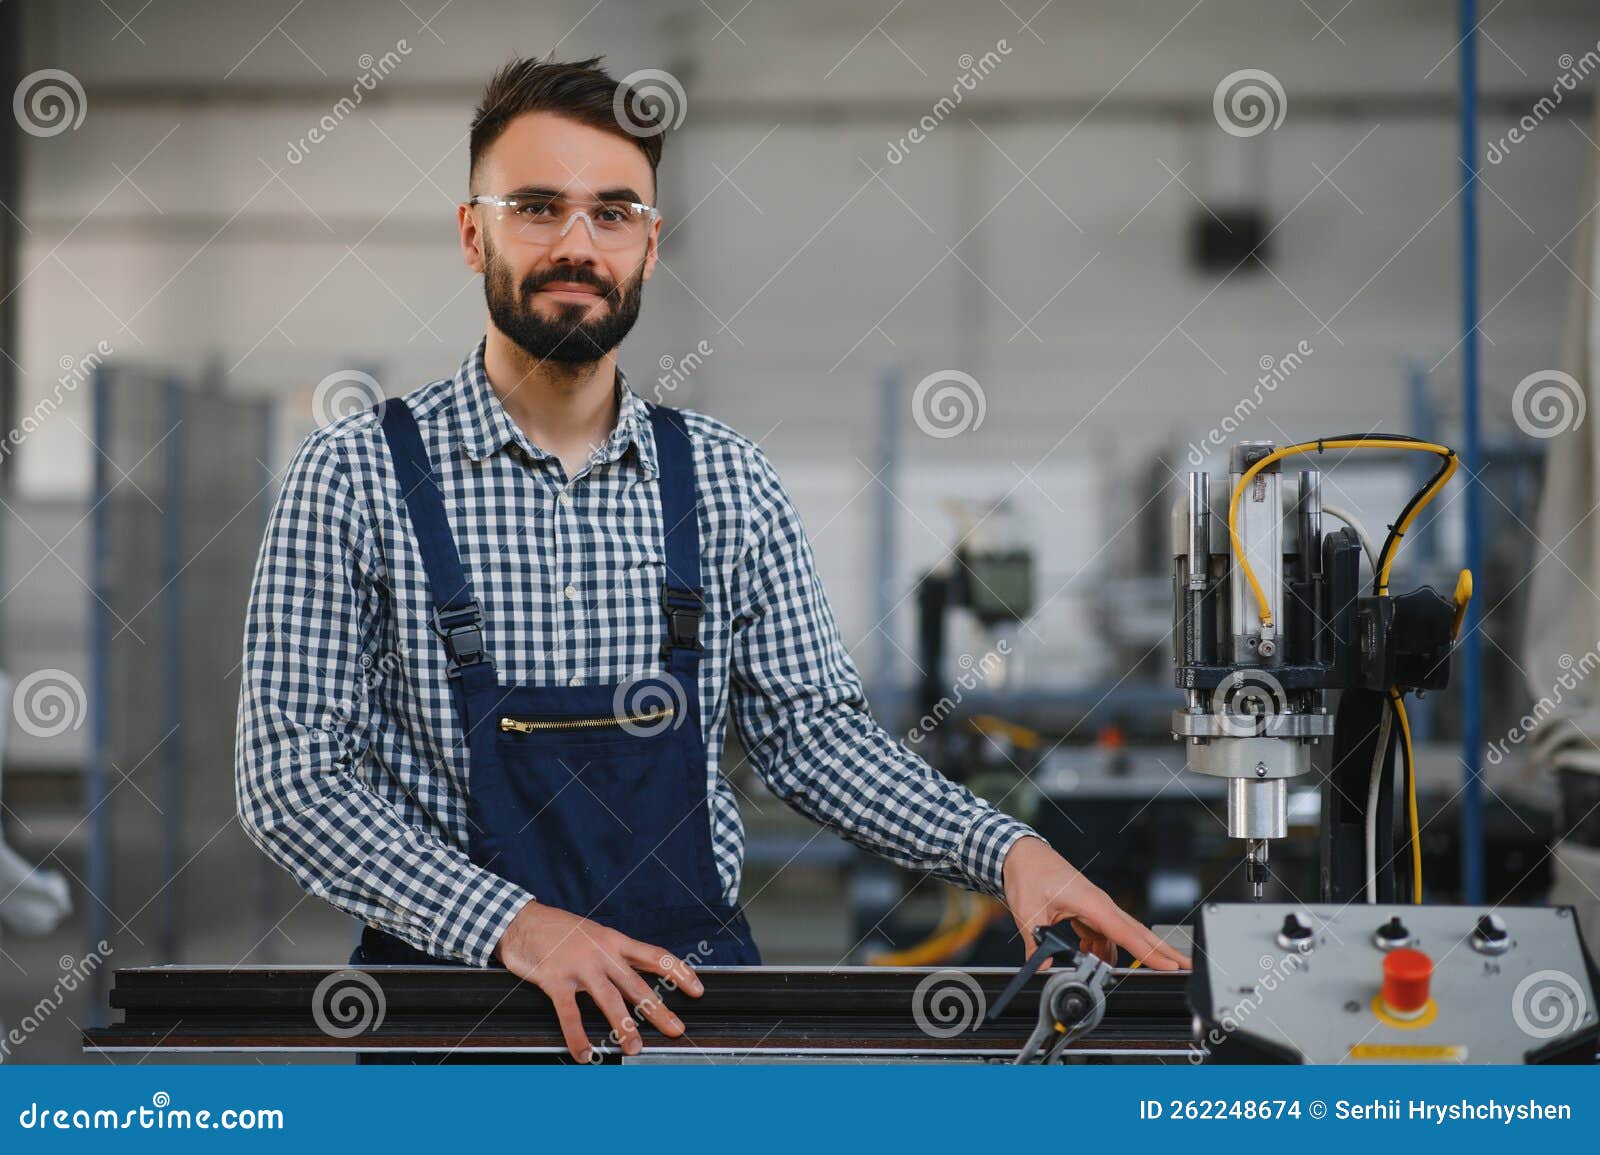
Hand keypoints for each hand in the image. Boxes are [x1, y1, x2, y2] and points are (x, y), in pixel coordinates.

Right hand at [494, 900, 702, 1061]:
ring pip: (609, 1000)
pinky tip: (585, 1054)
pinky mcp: (556, 980)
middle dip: (659, 1010)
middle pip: (637, 985)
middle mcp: (602, 953)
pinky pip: (570, 1014)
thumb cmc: (559, 930)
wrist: (522, 921)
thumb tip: (635, 977)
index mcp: (614, 940)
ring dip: (624, 1027)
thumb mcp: (594, 934)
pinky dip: (578, 1037)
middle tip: (676, 1029)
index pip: (656, 955)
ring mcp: (580, 967)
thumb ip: (613, 954)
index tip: (697, 989)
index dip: (679, 972)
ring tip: (634, 1047)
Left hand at [1001, 836, 1191, 970]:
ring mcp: (1096, 908)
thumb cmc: (1029, 873)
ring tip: (1130, 974)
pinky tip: (1094, 960)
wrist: (1023, 854)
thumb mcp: (1028, 911)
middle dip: (1162, 951)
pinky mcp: (1089, 911)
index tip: (1169, 965)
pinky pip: (1105, 935)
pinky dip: (1104, 950)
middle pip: (1136, 932)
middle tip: (1185, 968)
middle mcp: (1099, 904)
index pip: (1125, 932)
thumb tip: (1041, 969)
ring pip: (1122, 936)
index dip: (1149, 952)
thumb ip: (1036, 944)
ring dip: (1126, 955)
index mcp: (1091, 902)